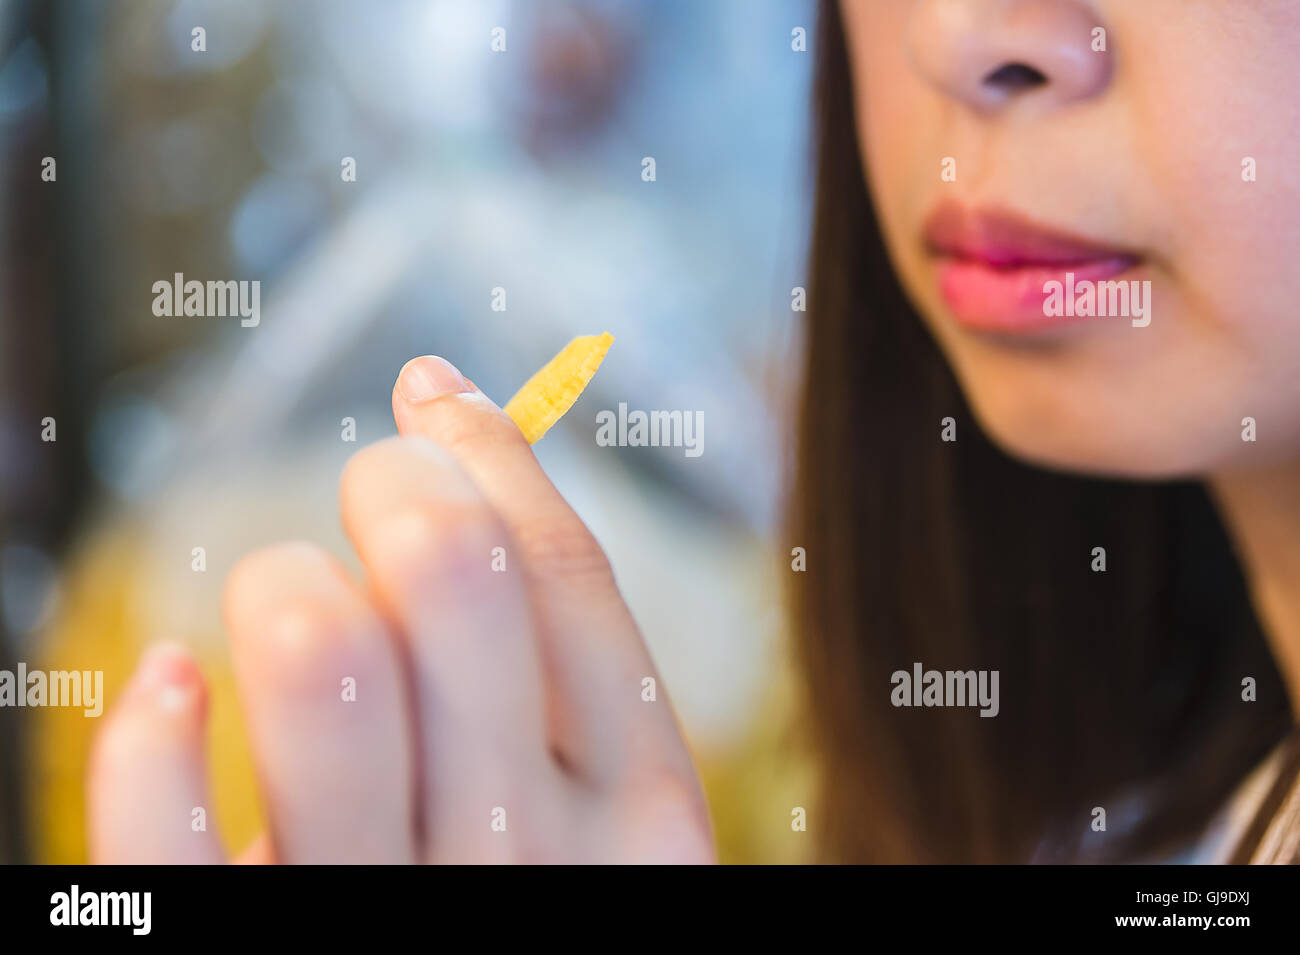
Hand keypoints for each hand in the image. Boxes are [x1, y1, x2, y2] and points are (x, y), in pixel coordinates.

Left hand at [89, 355, 714, 863]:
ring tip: (279, 597)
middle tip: (368, 483)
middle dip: (397, 489)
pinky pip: (174, 833)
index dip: (497, 455)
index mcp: (646, 816)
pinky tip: (164, 687)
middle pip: (456, 585)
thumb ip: (560, 683)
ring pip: (322, 663)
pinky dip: (146, 732)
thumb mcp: (601, 833)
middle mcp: (529, 860)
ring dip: (285, 588)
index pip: (569, 576)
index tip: (434, 394)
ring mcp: (389, 916)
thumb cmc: (539, 925)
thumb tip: (458, 429)